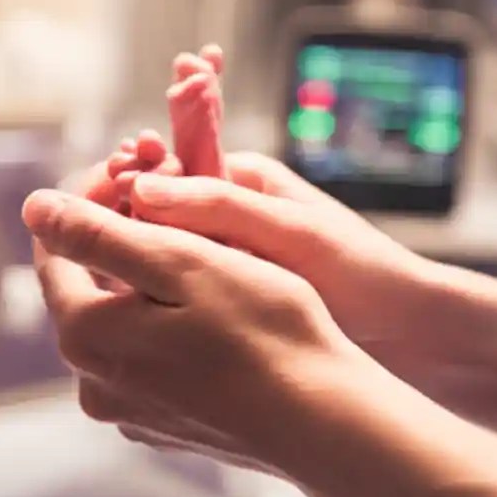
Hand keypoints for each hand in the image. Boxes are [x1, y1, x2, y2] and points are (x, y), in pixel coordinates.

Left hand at [23, 187, 367, 475]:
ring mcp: (132, 412)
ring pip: (124, 325)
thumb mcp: (181, 261)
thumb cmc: (263, 330)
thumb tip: (34, 207)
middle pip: (89, 288)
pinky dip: (173, 327)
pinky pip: (155, 360)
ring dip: (151, 284)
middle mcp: (94, 383)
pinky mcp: (169, 427)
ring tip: (206, 254)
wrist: (323, 421)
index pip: (57, 250)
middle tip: (176, 204)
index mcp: (86, 335)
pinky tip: (221, 313)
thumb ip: (99, 234)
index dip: (88, 198)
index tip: (134, 169)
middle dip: (123, 239)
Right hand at [124, 156, 432, 365]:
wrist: (409, 333)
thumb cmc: (360, 269)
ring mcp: (221, 259)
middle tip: (88, 224)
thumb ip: (221, 206)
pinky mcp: (225, 300)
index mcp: (241, 178)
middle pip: (151, 208)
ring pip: (157, 253)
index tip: (106, 178)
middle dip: (118, 212)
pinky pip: (173, 293)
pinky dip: (148, 297)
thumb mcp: (290, 230)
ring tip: (95, 270)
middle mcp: (224, 214)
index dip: (132, 170)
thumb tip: (142, 187)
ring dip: (127, 257)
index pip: (168, 164)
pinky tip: (124, 315)